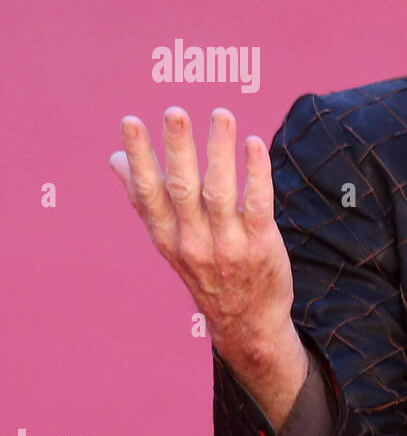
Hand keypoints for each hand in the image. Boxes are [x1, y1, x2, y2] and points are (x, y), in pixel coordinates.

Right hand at [109, 106, 309, 429]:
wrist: (248, 323)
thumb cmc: (207, 271)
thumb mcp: (170, 241)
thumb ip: (146, 200)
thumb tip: (115, 159)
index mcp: (167, 236)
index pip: (147, 192)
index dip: (138, 158)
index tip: (130, 123)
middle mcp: (192, 241)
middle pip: (181, 188)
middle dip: (177, 148)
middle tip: (174, 112)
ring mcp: (227, 245)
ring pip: (220, 192)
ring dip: (220, 151)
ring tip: (221, 115)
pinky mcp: (261, 246)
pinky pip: (258, 204)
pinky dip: (256, 174)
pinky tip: (254, 145)